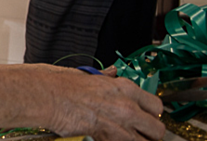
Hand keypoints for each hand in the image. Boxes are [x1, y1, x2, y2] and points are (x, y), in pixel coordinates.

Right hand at [45, 68, 164, 140]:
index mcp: (125, 87)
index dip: (152, 114)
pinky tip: (106, 139)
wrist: (48, 95)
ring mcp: (119, 124)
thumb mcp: (90, 75)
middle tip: (138, 133)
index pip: (157, 106)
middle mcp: (127, 106)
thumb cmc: (63, 84)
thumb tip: (112, 73)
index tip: (145, 117)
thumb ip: (106, 77)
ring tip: (122, 137)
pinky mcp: (107, 137)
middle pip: (158, 129)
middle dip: (150, 134)